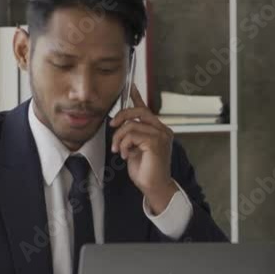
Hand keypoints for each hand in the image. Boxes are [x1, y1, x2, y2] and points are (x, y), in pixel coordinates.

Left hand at [110, 85, 177, 213]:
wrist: (154, 187)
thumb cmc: (145, 171)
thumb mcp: (134, 149)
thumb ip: (132, 136)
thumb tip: (121, 125)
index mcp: (158, 130)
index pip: (146, 109)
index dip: (137, 97)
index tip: (131, 86)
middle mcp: (162, 130)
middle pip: (139, 111)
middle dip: (121, 116)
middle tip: (112, 126)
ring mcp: (161, 135)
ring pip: (131, 125)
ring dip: (119, 138)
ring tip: (118, 151)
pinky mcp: (155, 142)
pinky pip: (132, 135)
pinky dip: (124, 145)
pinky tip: (125, 155)